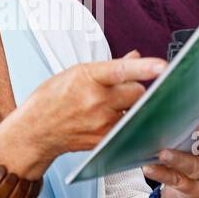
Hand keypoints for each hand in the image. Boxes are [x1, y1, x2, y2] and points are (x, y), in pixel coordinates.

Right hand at [0, 52, 167, 176]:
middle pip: (137, 92)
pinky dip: (124, 123)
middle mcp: (96, 102)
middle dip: (134, 89)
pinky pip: (128, 128)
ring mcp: (101, 124)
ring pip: (134, 111)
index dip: (143, 68)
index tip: (162, 66)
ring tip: (107, 107)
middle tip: (118, 91)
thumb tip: (136, 57)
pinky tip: (107, 120)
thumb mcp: (75, 73)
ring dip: (129, 107)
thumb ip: (109, 67)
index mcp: (87, 78)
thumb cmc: (52, 99)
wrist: (35, 131)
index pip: (121, 71)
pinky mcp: (105, 141)